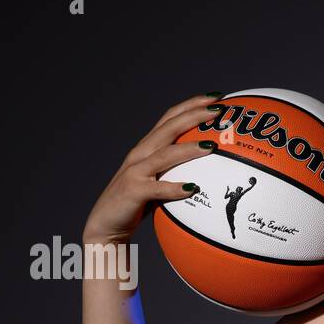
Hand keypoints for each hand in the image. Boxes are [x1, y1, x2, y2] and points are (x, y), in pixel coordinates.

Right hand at [82, 93, 221, 245]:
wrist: (105, 226)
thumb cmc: (137, 205)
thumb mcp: (159, 182)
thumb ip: (177, 171)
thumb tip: (213, 172)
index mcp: (147, 148)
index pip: (170, 118)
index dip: (191, 105)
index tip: (216, 97)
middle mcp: (140, 153)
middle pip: (169, 127)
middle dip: (194, 115)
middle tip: (218, 109)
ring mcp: (135, 171)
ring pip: (165, 154)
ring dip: (189, 148)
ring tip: (211, 145)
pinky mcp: (133, 191)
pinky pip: (157, 188)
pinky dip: (174, 187)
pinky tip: (193, 188)